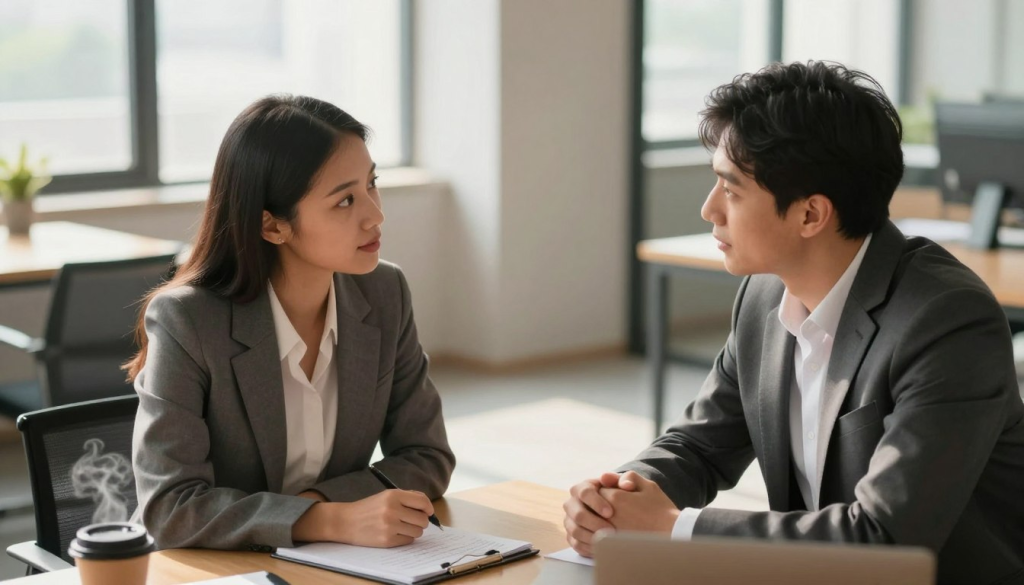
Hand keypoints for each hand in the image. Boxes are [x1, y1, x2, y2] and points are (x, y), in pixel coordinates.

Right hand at [293, 489, 433, 546]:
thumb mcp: (386, 495)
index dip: (429, 508)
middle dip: (421, 521)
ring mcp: (389, 526)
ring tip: (403, 527)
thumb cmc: (368, 508)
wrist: (345, 521)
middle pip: (422, 519)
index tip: (428, 511)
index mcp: (393, 495)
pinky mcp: (386, 541)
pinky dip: (405, 538)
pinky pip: (408, 541)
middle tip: (413, 521)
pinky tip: (395, 533)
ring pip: (418, 531)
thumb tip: (427, 506)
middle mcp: (392, 510)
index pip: (422, 502)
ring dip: (414, 530)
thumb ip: (406, 497)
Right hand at [562, 473, 621, 556]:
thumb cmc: (620, 495)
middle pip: (577, 514)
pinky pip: (576, 543)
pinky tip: (602, 548)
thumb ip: (628, 480)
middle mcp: (572, 503)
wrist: (616, 509)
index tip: (610, 512)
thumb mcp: (625, 484)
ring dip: (592, 537)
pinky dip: (588, 547)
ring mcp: (570, 520)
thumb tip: (627, 485)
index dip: (596, 502)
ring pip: (575, 530)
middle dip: (594, 523)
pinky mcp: (571, 535)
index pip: (584, 492)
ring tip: (608, 541)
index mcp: (582, 488)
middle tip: (611, 530)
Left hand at [598, 471, 678, 533]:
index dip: (607, 493)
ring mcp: (609, 532)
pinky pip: (598, 540)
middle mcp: (608, 515)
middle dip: (601, 507)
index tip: (619, 497)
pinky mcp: (613, 546)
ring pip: (594, 524)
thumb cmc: (662, 509)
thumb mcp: (648, 485)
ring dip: (600, 522)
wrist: (673, 534)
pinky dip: (602, 537)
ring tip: (619, 523)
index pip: (597, 491)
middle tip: (618, 510)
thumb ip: (627, 477)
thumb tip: (605, 476)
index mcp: (615, 497)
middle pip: (593, 507)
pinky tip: (617, 535)